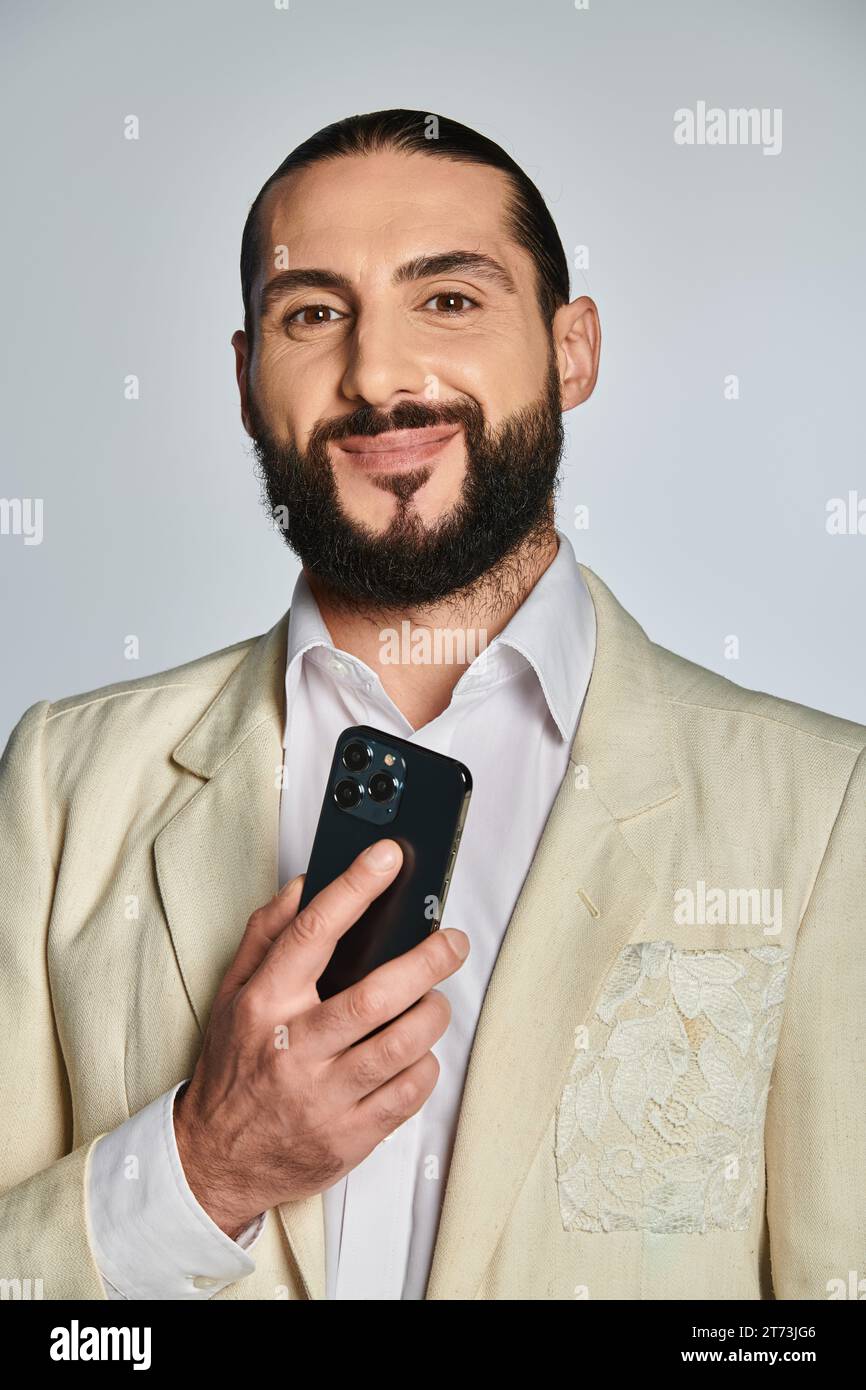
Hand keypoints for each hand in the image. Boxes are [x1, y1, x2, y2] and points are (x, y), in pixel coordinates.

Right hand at [173, 839, 469, 1238]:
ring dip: (432, 1013)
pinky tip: (418, 1051)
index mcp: (263, 1006)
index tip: (386, 859)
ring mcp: (323, 1098)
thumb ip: (266, 935)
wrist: (215, 1161)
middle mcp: (292, 1050)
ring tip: (435, 998)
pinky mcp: (350, 1136)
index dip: (354, 889)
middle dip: (425, 961)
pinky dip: (426, 1064)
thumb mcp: (230, 994)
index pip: (311, 934)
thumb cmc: (232, 1069)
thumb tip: (304, 884)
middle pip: (374, 996)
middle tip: (450, 942)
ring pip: (401, 1045)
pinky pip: (409, 1092)